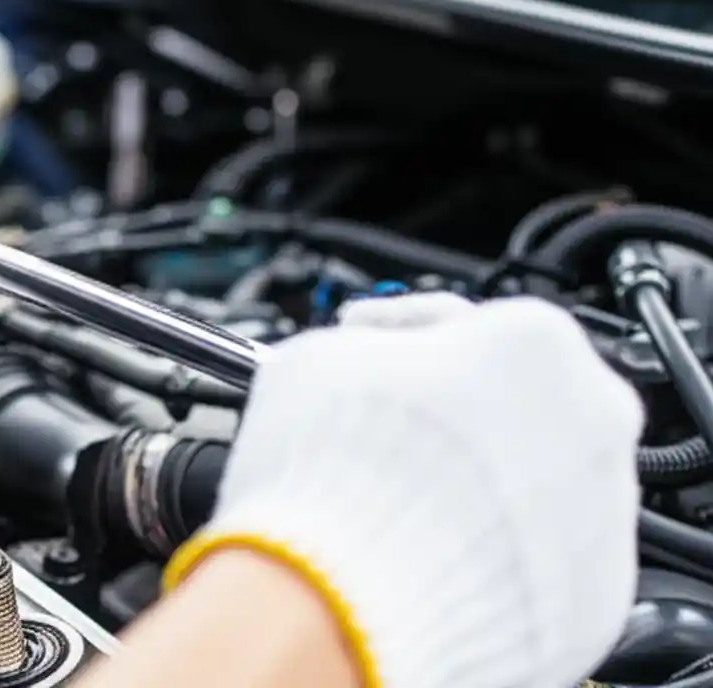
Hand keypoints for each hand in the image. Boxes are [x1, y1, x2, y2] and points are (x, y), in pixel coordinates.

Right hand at [166, 294, 643, 687]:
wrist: (344, 599)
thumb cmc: (331, 475)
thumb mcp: (319, 357)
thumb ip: (366, 345)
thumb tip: (362, 354)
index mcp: (532, 340)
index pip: (463, 321)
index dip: (398, 335)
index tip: (365, 348)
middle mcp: (589, 418)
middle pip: (513, 400)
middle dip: (450, 412)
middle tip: (385, 428)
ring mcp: (600, 510)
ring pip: (533, 481)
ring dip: (473, 483)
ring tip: (399, 500)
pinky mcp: (590, 593)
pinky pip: (536, 557)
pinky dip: (490, 551)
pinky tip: (429, 548)